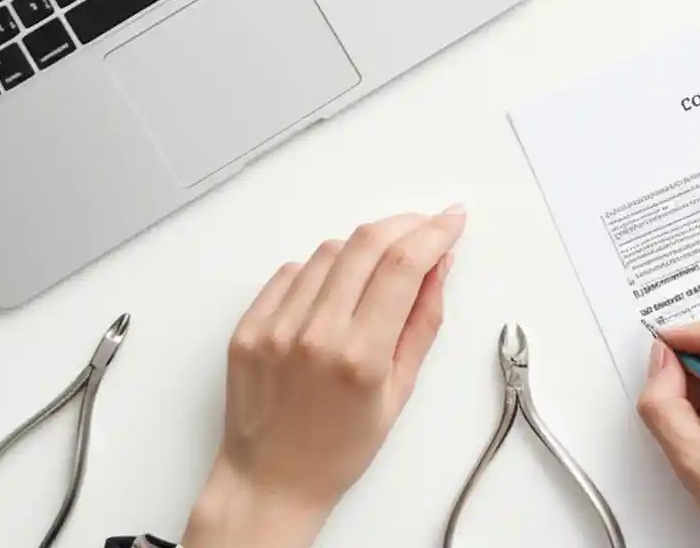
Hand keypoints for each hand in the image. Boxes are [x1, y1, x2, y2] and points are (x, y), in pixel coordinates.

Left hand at [182, 208, 466, 547]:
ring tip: (375, 273)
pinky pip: (291, 272)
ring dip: (362, 248)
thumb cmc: (339, 448)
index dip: (435, 232)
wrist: (271, 480)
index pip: (404, 265)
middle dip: (404, 225)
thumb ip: (423, 321)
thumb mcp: (399, 390)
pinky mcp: (248, 326)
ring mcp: (275, 328)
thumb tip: (439, 266)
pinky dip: (320, 270)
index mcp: (360, 356)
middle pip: (366, 243)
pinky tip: (333, 293)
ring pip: (328, 251)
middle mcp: (315, 335)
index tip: (451, 220)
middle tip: (424, 227)